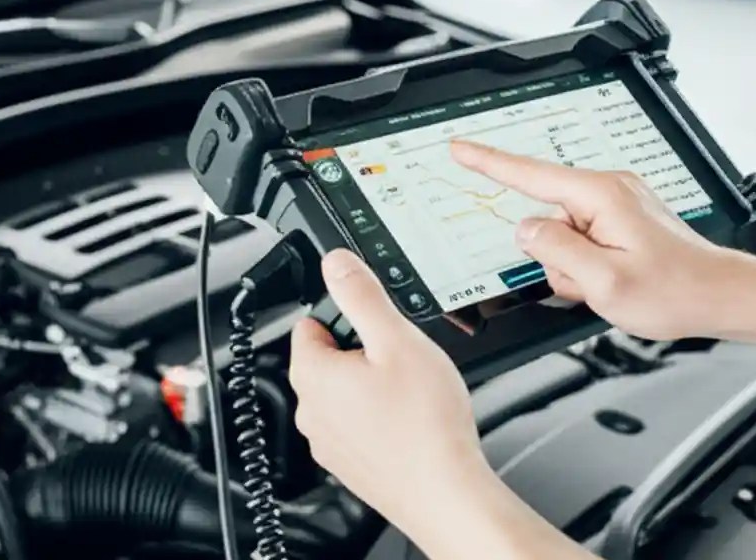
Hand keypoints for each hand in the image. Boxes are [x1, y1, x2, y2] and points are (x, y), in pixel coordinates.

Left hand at [287, 250, 496, 543]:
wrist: (446, 492)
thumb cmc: (425, 424)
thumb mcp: (398, 339)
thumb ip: (362, 296)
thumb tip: (336, 263)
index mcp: (312, 375)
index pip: (309, 324)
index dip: (346, 317)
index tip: (376, 326)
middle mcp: (310, 412)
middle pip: (328, 359)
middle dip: (361, 352)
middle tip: (402, 359)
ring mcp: (328, 443)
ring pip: (344, 394)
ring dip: (371, 386)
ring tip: (411, 394)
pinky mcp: (350, 465)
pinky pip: (358, 426)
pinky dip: (380, 419)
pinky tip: (411, 422)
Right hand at [451, 139, 752, 340]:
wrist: (722, 297)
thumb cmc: (676, 291)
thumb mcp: (603, 281)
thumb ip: (555, 251)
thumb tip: (526, 230)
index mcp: (601, 196)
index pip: (529, 175)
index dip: (488, 162)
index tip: (460, 149)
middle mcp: (610, 192)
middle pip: (547, 219)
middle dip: (556, 258)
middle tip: (592, 282)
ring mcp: (619, 205)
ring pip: (564, 237)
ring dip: (576, 268)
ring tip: (612, 284)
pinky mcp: (625, 221)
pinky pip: (585, 242)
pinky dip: (591, 267)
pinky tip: (617, 281)